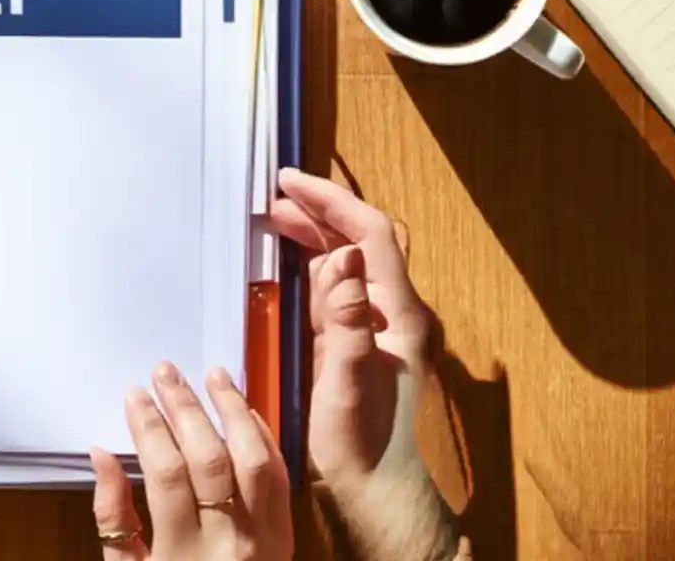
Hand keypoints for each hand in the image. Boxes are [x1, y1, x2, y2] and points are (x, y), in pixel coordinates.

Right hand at [90, 362, 293, 559]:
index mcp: (182, 555)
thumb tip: (102, 453)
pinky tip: (242, 409)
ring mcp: (266, 538)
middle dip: (184, 408)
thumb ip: (112, 518)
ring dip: (233, 410)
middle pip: (209, 457)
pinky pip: (280, 475)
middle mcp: (229, 543)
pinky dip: (263, 437)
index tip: (134, 394)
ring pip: (255, 458)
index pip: (167, 473)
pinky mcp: (288, 534)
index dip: (149, 427)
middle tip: (165, 371)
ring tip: (211, 374)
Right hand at [269, 168, 432, 487]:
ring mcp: (376, 329)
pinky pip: (337, 293)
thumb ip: (349, 318)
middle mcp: (394, 313)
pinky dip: (311, 270)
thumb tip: (346, 257)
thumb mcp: (348, 380)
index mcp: (400, 314)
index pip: (371, 235)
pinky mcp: (358, 346)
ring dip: (315, 239)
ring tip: (276, 220)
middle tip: (274, 198)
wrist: (376, 492)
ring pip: (348, 266)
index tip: (290, 182)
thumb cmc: (364, 444)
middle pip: (360, 244)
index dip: (333, 202)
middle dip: (320, 215)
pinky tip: (287, 269)